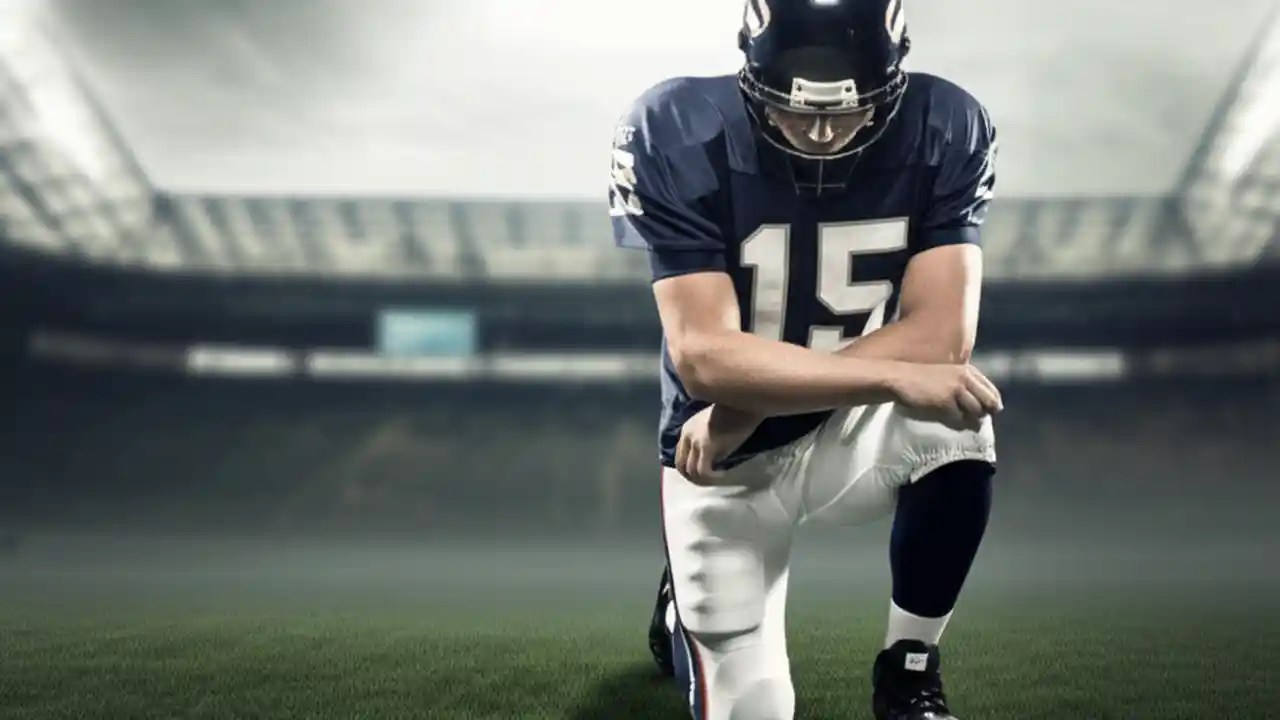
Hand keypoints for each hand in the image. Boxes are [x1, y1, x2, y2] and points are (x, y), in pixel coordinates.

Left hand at [675, 404, 761, 484]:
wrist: (743, 401)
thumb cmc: (734, 410)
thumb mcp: (715, 424)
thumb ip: (708, 438)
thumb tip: (714, 456)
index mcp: (687, 429)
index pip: (681, 454)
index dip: (691, 466)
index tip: (706, 471)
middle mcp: (687, 435)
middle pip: (681, 465)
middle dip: (693, 477)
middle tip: (709, 480)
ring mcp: (695, 442)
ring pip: (690, 471)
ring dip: (703, 480)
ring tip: (717, 479)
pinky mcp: (706, 447)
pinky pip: (702, 471)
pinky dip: (711, 478)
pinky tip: (722, 475)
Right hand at [888, 363, 1003, 430]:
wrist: (900, 379)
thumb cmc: (922, 380)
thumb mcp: (948, 375)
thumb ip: (966, 386)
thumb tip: (983, 409)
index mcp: (968, 371)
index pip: (992, 391)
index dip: (992, 404)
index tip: (987, 412)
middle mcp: (965, 379)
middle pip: (989, 403)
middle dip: (984, 414)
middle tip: (975, 420)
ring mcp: (956, 390)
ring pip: (976, 413)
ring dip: (970, 420)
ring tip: (959, 421)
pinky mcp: (946, 403)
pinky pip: (960, 420)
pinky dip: (957, 424)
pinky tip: (948, 421)